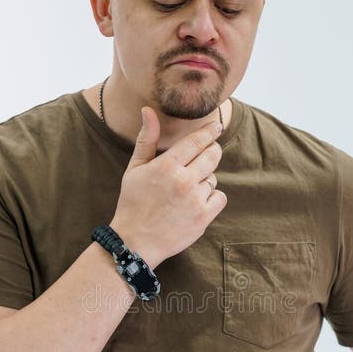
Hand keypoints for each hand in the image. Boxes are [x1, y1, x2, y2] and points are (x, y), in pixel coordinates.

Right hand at [109, 107, 226, 268]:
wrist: (135, 241)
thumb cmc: (133, 203)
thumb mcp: (135, 169)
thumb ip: (147, 139)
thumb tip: (148, 110)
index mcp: (166, 165)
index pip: (197, 141)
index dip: (209, 132)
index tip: (216, 126)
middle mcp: (183, 180)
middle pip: (212, 155)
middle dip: (211, 152)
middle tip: (205, 156)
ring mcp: (194, 200)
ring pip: (214, 178)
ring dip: (205, 180)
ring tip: (187, 189)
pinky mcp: (203, 217)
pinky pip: (220, 198)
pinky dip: (212, 198)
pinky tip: (196, 202)